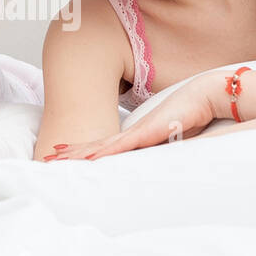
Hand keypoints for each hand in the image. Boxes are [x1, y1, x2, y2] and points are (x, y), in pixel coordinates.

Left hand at [47, 72, 219, 160]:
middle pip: (97, 145)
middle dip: (73, 152)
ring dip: (79, 154)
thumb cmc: (194, 114)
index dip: (86, 150)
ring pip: (102, 146)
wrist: (206, 95)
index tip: (67, 154)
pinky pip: (122, 146)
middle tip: (49, 158)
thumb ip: (163, 147)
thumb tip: (157, 158)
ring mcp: (139, 132)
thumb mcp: (175, 137)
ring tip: (57, 158)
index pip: (106, 146)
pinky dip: (103, 153)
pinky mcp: (148, 133)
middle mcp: (134, 133)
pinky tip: (88, 159)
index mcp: (139, 134)